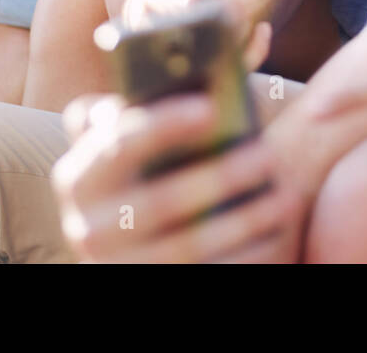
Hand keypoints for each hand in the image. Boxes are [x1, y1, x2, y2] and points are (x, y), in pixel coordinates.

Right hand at [52, 93, 299, 262]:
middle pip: (161, 201)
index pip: (117, 144)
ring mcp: (118, 267)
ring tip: (287, 197)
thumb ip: (137, 113)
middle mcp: (88, 227)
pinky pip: (205, 276)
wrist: (129, 252)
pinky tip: (277, 238)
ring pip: (189, 246)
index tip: (211, 106)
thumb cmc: (142, 179)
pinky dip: (246, 257)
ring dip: (245, 220)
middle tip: (269, 155)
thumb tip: (190, 76)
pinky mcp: (148, 289)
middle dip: (221, 176)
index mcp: (79, 177)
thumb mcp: (125, 149)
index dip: (163, 123)